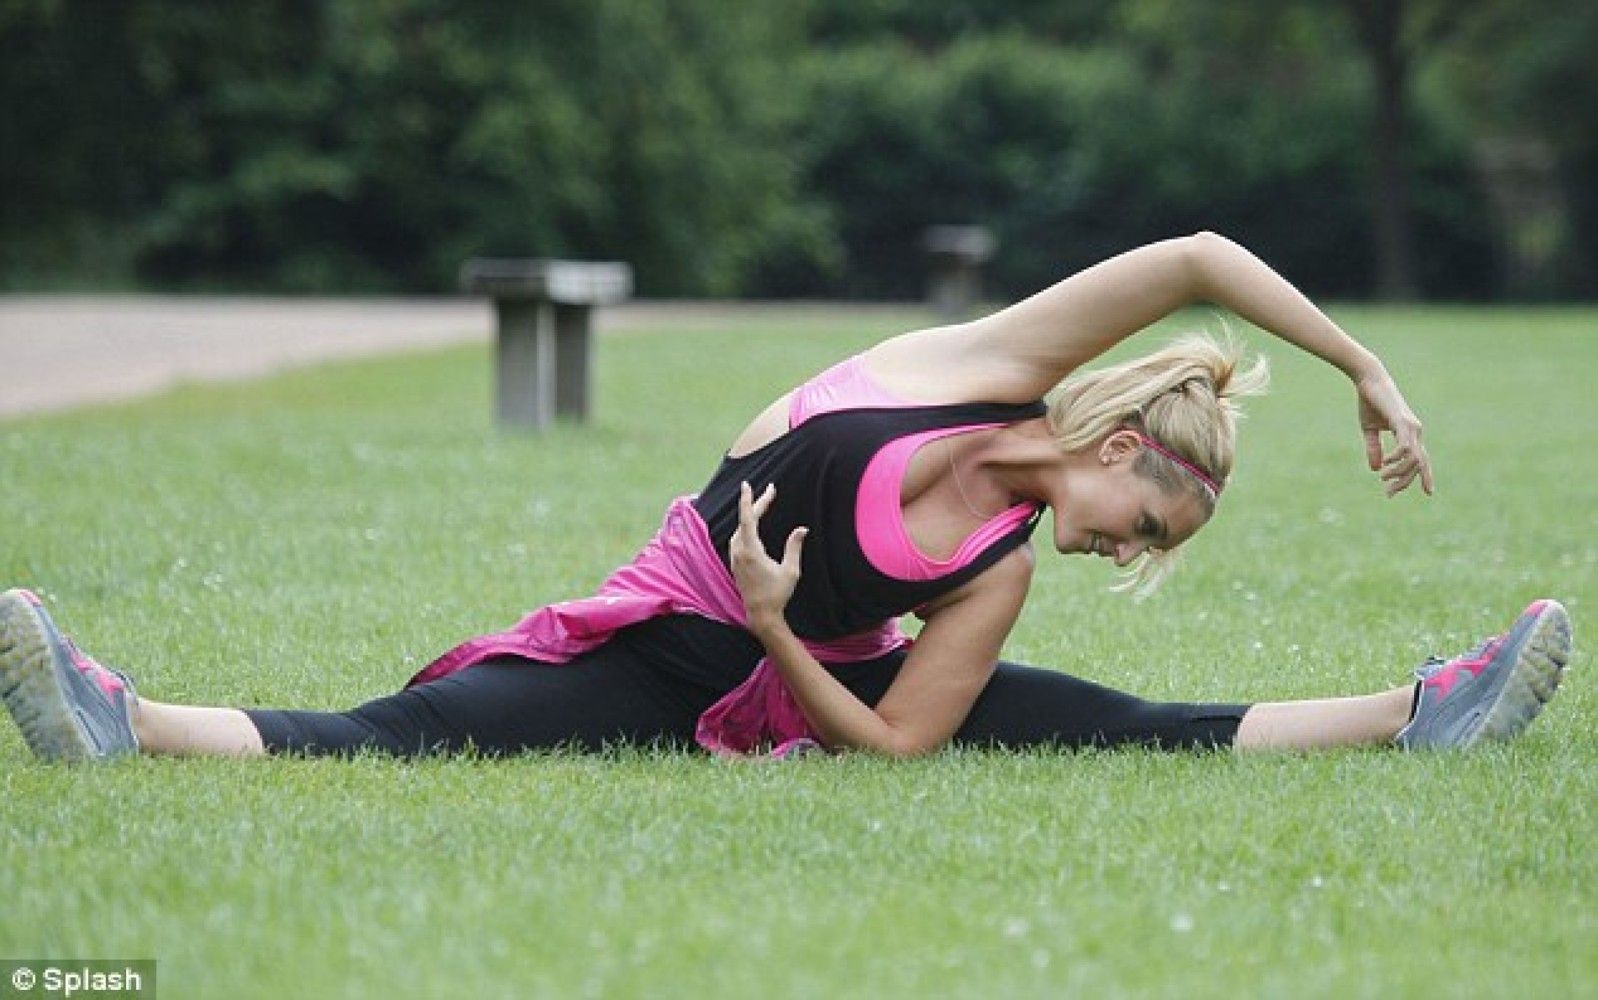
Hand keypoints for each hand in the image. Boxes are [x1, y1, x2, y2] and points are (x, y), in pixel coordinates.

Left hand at [729, 482, 808, 628]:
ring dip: (751, 515)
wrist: (761, 614)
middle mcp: (739, 552)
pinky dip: (746, 527)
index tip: (747, 485)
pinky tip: (754, 525)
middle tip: (770, 491)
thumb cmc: (777, 594)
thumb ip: (794, 547)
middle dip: (757, 504)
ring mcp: (735, 558)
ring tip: (764, 504)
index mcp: (751, 551)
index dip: (748, 500)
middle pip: (745, 521)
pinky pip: (738, 538)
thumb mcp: (791, 570)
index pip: (747, 519)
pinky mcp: (735, 563)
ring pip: (740, 529)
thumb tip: (802, 529)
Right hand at [1355, 368, 1433, 496]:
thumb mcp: (1369, 430)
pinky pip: (1406, 448)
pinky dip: (1396, 459)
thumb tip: (1376, 469)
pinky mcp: (1402, 423)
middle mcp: (1415, 431)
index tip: (1428, 494)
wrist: (1369, 380)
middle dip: (1405, 482)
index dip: (1426, 477)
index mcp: (1410, 433)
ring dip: (1399, 473)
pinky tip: (1385, 462)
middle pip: (1419, 464)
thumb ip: (1374, 449)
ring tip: (1383, 478)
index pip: (1422, 459)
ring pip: (1414, 459)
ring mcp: (1411, 427)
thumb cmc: (1370, 402)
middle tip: (1389, 493)